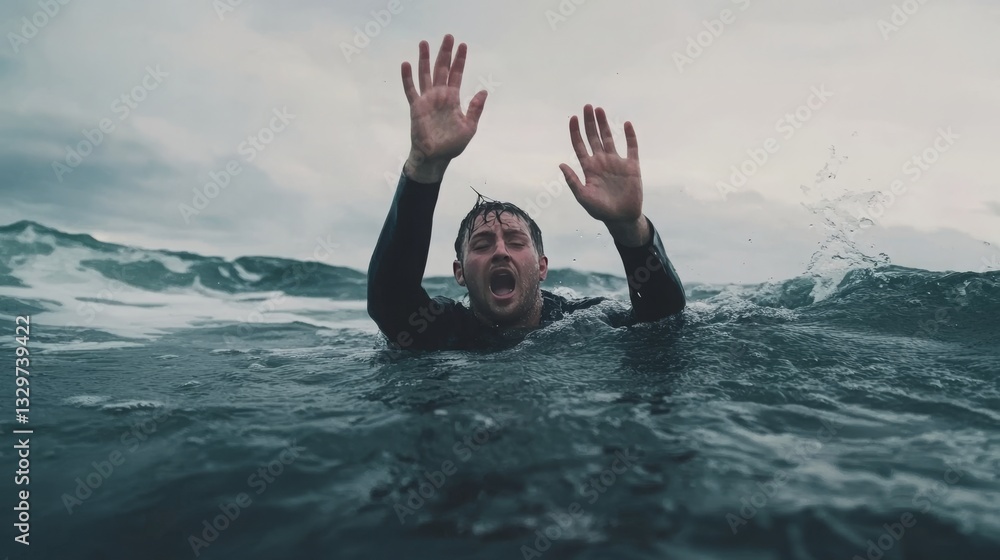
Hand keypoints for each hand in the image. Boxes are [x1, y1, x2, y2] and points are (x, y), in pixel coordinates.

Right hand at [401, 34, 487, 181]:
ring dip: (425, 59)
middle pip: (442, 69)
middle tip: (448, 36)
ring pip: (425, 74)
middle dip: (445, 52)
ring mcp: (427, 100)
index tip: (463, 45)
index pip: (457, 74)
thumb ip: (475, 109)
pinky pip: (410, 90)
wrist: (435, 157)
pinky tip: (406, 64)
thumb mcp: (469, 127)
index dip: (460, 60)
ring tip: (424, 43)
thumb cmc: (452, 145)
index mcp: (453, 99)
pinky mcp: (416, 107)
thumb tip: (484, 91)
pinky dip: (407, 77)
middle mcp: (440, 95)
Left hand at [560, 105, 644, 223]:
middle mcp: (602, 162)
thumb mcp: (583, 197)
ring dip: (605, 124)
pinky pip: (631, 147)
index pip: (580, 145)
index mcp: (589, 168)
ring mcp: (617, 162)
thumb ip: (573, 181)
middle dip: (590, 122)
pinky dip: (630, 136)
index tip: (573, 118)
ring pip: (609, 138)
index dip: (575, 132)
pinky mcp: (632, 166)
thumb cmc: (601, 210)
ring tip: (599, 110)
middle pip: (594, 137)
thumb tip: (561, 164)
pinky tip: (627, 124)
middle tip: (587, 106)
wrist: (622, 218)